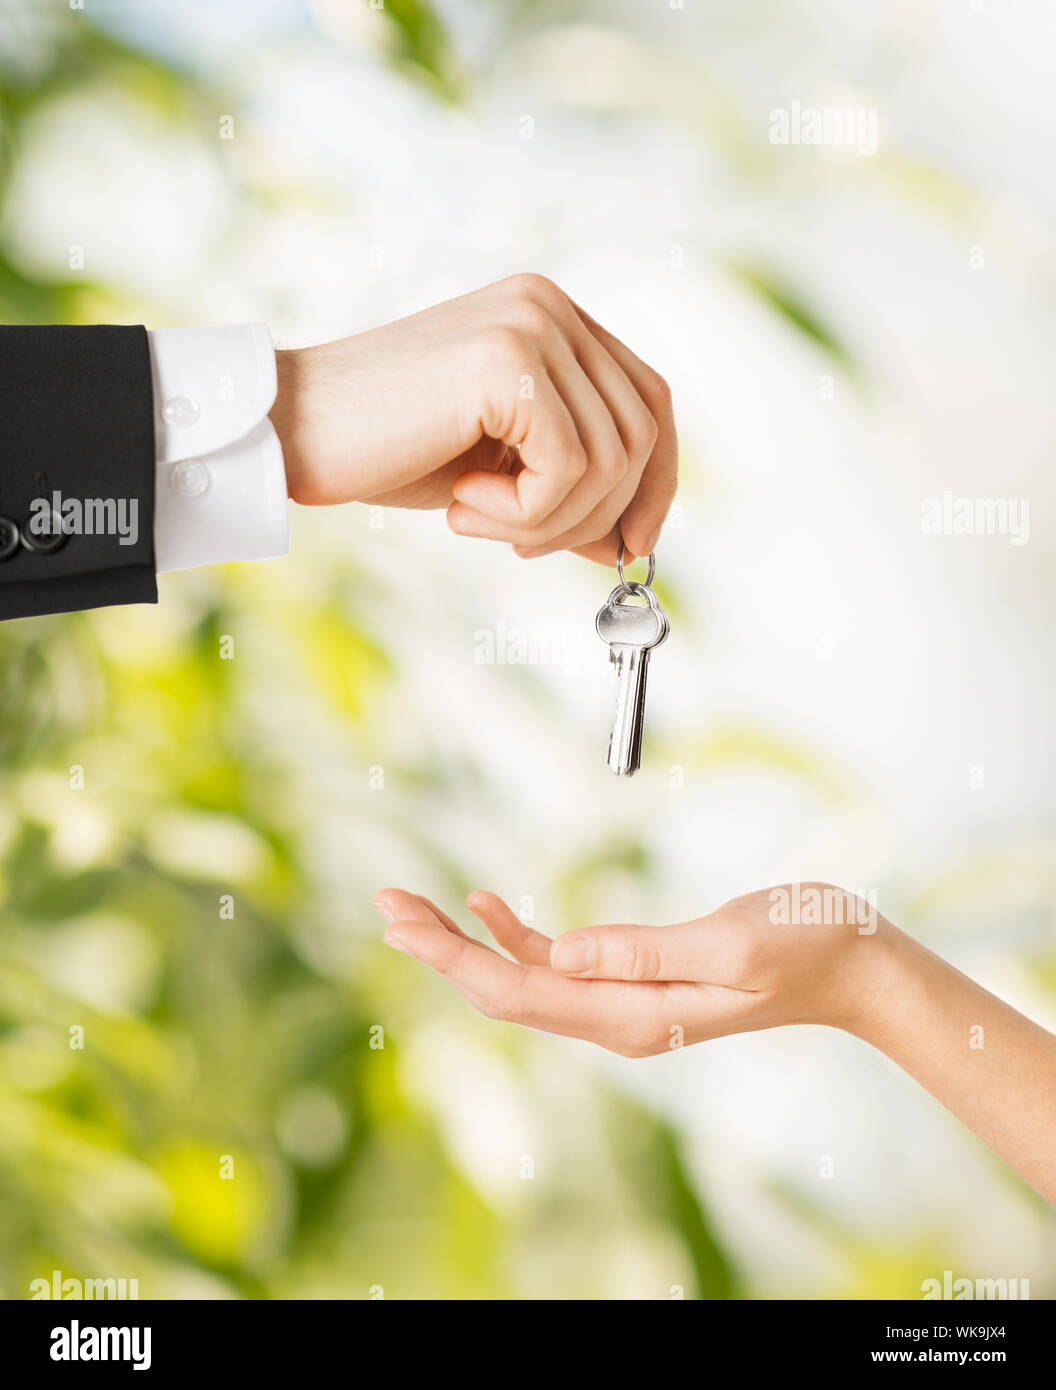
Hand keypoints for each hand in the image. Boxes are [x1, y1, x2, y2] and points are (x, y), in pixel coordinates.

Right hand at [270, 274, 676, 564]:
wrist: (292, 429)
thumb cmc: (387, 447)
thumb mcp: (499, 466)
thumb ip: (568, 481)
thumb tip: (631, 539)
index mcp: (552, 318)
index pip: (649, 399)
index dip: (656, 478)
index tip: (634, 542)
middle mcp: (550, 306)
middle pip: (640, 434)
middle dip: (594, 515)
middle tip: (519, 543)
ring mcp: (532, 325)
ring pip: (609, 461)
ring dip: (547, 520)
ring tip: (475, 518)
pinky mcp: (508, 362)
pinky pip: (567, 470)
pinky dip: (523, 515)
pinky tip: (463, 506)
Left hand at [372, 884, 899, 1056]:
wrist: (853, 965)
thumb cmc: (806, 944)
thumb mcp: (728, 941)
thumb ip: (643, 951)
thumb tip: (559, 952)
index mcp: (636, 1016)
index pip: (522, 992)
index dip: (455, 957)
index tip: (404, 919)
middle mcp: (618, 1018)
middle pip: (507, 989)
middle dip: (442, 950)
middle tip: (385, 903)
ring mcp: (624, 1002)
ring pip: (524, 977)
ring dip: (467, 944)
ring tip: (412, 905)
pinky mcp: (636, 979)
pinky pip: (560, 965)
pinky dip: (516, 936)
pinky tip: (487, 906)